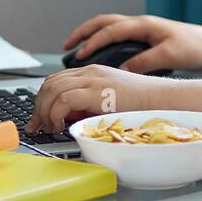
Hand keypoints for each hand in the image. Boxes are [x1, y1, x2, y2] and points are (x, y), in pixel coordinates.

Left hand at [25, 65, 167, 133]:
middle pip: (49, 84)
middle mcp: (90, 72)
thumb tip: (68, 117)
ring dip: (44, 111)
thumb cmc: (143, 104)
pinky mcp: (97, 90)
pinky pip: (63, 99)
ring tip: (49, 128)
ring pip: (51, 90)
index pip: (56, 80)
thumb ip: (88, 104)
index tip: (40, 118)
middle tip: (37, 126)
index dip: (43, 100)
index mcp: (93, 72)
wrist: (163, 99)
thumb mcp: (109, 101)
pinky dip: (55, 113)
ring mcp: (93, 79)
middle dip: (38, 107)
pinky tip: (60, 125)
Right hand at [62, 13, 201, 72]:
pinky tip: (99, 55)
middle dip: (83, 32)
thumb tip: (122, 69)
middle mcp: (140, 24)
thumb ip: (145, 62)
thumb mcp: (169, 56)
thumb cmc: (194, 48)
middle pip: (104, 22)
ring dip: (91, 35)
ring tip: (76, 49)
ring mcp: (142, 30)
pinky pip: (117, 35)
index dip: (93, 42)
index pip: (111, 30)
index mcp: (144, 25)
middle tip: (67, 45)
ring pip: (109, 27)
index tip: (79, 55)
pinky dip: (103, 41)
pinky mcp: (145, 38)